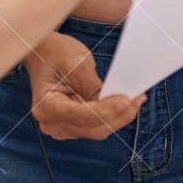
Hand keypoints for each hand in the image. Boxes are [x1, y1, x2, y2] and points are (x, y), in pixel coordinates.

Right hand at [24, 32, 143, 140]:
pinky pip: (97, 126)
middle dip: (118, 114)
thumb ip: (94, 87)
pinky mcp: (73, 126)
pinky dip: (112, 115)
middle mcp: (51, 122)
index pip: (80, 115)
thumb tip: (119, 101)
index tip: (127, 100)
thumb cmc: (56, 53)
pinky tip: (126, 103)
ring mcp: (61, 127)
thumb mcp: (76, 64)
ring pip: (98, 130)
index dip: (106, 110)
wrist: (43, 53)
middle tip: (139, 98)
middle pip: (92, 127)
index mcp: (46, 106)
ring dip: (119, 116)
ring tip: (137, 99)